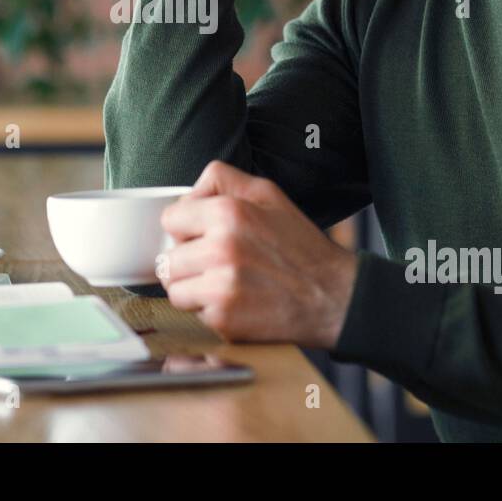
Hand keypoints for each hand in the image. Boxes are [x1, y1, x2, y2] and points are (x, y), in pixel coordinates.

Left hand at [157, 159, 359, 348]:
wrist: (333, 297)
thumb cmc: (300, 246)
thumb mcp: (267, 194)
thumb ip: (222, 180)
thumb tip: (186, 193)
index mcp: (228, 212)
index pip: (170, 219)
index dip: (186, 229)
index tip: (203, 237)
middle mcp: (221, 248)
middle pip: (168, 258)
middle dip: (188, 262)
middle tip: (218, 264)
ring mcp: (220, 286)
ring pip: (174, 288)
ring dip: (193, 289)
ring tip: (225, 284)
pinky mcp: (223, 319)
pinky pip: (193, 314)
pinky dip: (210, 312)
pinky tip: (237, 302)